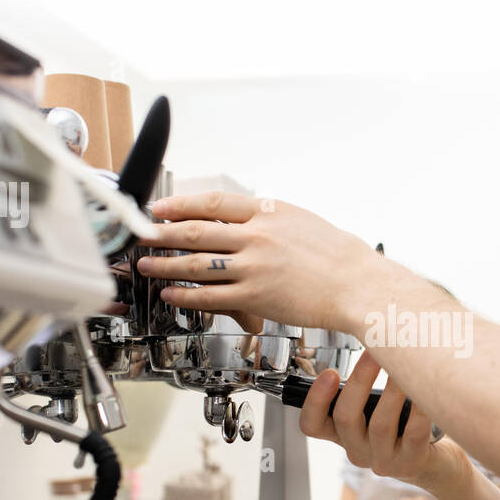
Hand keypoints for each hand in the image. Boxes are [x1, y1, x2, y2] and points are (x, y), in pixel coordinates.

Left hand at [135, 192, 386, 331]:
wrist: (358, 284)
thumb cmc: (338, 256)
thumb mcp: (301, 221)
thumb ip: (268, 220)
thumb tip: (244, 221)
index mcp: (268, 212)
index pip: (214, 203)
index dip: (181, 204)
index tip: (160, 207)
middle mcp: (257, 237)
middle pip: (197, 231)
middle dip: (162, 234)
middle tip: (140, 235)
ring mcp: (255, 267)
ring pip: (197, 264)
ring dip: (166, 264)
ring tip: (147, 265)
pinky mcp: (256, 297)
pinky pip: (211, 296)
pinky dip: (186, 294)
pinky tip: (171, 294)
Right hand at [300, 352, 468, 496]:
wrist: (435, 461)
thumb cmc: (402, 427)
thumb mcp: (373, 408)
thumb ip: (362, 385)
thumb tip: (367, 335)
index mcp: (343, 435)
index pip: (312, 425)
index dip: (315, 400)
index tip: (330, 372)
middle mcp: (358, 450)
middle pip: (345, 418)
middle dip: (359, 382)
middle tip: (373, 353)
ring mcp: (384, 460)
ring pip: (380, 425)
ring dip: (391, 392)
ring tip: (403, 367)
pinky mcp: (411, 462)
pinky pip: (414, 433)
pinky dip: (419, 410)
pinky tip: (425, 392)